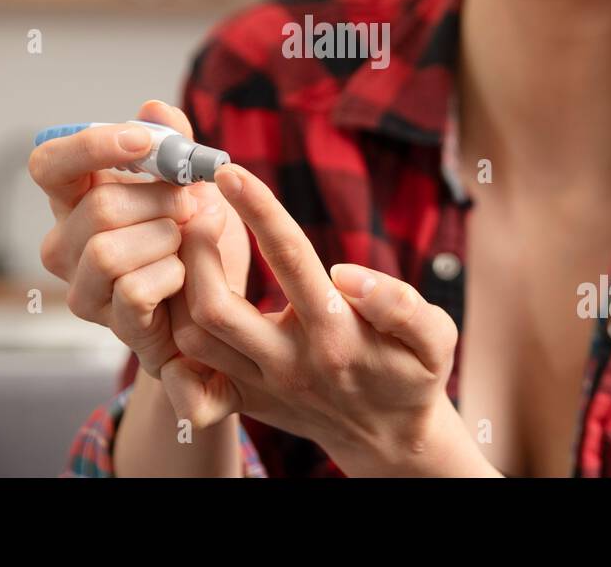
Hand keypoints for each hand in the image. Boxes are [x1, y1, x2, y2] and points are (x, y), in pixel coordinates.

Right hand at [28, 99, 250, 378]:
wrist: (223, 300)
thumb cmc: (197, 235)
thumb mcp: (191, 180)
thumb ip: (174, 144)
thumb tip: (154, 108)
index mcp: (75, 199)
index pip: (48, 164)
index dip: (90, 147)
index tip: (143, 142)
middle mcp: (64, 244)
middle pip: (98, 208)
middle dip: (159, 200)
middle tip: (190, 203)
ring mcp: (83, 287)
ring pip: (107, 252)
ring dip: (165, 239)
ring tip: (185, 241)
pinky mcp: (111, 324)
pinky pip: (134, 290)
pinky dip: (172, 275)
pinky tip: (184, 274)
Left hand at [160, 163, 474, 475]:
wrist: (388, 439)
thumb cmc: (412, 374)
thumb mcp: (434, 339)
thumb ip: (401, 305)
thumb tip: (348, 275)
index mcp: (337, 334)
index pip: (289, 259)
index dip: (258, 210)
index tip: (230, 171)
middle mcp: (289, 361)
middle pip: (215, 305)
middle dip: (196, 247)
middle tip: (194, 205)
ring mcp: (259, 384)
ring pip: (192, 335)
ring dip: (179, 280)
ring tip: (185, 234)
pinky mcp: (241, 398)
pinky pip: (190, 363)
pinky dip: (176, 320)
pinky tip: (181, 280)